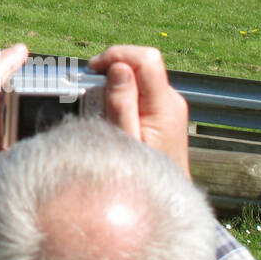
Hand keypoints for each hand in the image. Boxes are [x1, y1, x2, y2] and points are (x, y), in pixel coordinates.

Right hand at [88, 46, 189, 174]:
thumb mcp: (123, 140)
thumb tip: (120, 68)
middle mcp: (172, 101)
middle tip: (88, 87)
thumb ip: (122, 103)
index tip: (92, 70)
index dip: (117, 55)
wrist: (163, 204)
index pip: (146, 58)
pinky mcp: (165, 114)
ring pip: (141, 76)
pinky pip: (142, 90)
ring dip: (116, 82)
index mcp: (164, 106)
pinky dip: (123, 93)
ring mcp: (170, 108)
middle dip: (113, 68)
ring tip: (97, 103)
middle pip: (143, 63)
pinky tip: (110, 111)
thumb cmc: (139, 178)